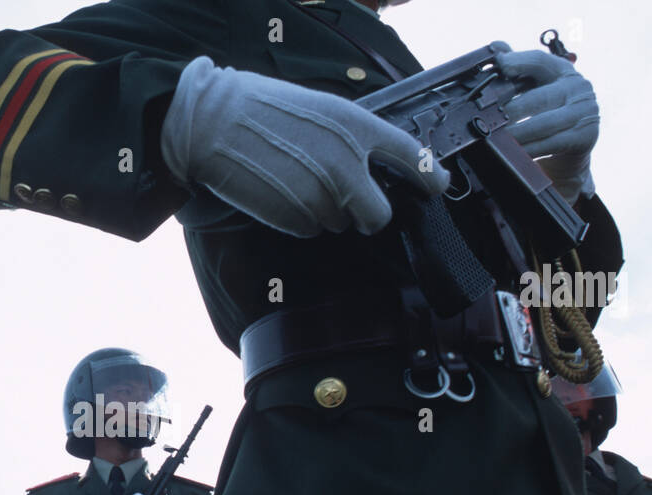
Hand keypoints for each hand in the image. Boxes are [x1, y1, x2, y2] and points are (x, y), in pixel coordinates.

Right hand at [161, 55, 449, 236]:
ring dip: (324, 211)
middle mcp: (347, 165)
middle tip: (352, 204)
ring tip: (294, 180)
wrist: (213, 123)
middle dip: (368, 215)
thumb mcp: (320, 108)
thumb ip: (352, 138)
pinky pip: (309, 229)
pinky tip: (280, 192)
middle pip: (380, 215)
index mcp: (357, 128)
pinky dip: (299, 218)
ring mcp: (322, 195)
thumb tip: (373, 166)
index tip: (437, 187)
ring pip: (339, 223)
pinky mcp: (296, 218)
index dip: (431, 177)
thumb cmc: (263, 109)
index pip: (411, 157)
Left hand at [496, 50, 598, 203]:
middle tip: (487, 121)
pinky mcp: (585, 136)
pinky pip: (551, 144)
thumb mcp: (537, 87)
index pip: (539, 61)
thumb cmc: (549, 112)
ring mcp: (584, 111)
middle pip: (539, 98)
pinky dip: (529, 150)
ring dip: (517, 134)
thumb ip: (518, 69)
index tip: (499, 65)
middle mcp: (577, 87)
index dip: (518, 61)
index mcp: (563, 71)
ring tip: (495, 140)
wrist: (573, 147)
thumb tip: (496, 46)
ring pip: (544, 124)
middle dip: (511, 110)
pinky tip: (512, 153)